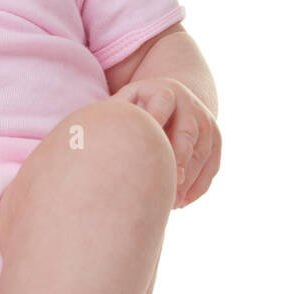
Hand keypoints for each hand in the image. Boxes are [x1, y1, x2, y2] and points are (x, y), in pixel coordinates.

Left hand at [108, 76, 220, 208]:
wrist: (175, 99)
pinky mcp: (216, 139)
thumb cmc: (138, 108)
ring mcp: (206, 121)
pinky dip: (199, 186)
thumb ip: (112, 116)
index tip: (144, 147)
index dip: (154, 124)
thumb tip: (78, 137)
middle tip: (168, 182)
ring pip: (203, 151)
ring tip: (169, 202)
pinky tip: (181, 202)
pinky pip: (212, 165)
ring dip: (189, 178)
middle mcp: (189, 104)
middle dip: (178, 157)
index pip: (162, 105)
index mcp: (163, 91)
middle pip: (188, 131)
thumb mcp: (125, 103)